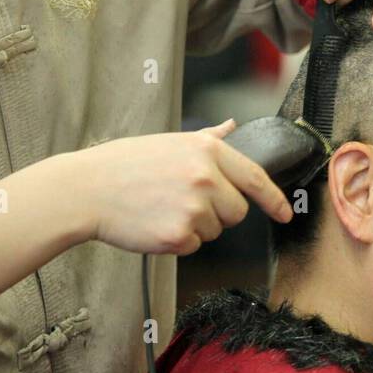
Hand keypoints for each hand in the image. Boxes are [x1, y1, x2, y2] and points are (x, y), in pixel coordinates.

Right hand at [77, 119, 291, 256]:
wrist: (86, 189)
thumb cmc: (126, 164)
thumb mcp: (171, 141)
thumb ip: (208, 138)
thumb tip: (232, 126)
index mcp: (208, 151)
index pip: (255, 178)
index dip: (274, 199)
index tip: (285, 213)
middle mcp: (206, 177)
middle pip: (237, 211)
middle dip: (218, 213)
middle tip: (182, 201)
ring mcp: (194, 208)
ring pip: (215, 231)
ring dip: (196, 227)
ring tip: (163, 208)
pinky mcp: (179, 235)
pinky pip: (194, 246)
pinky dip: (178, 242)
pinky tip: (154, 223)